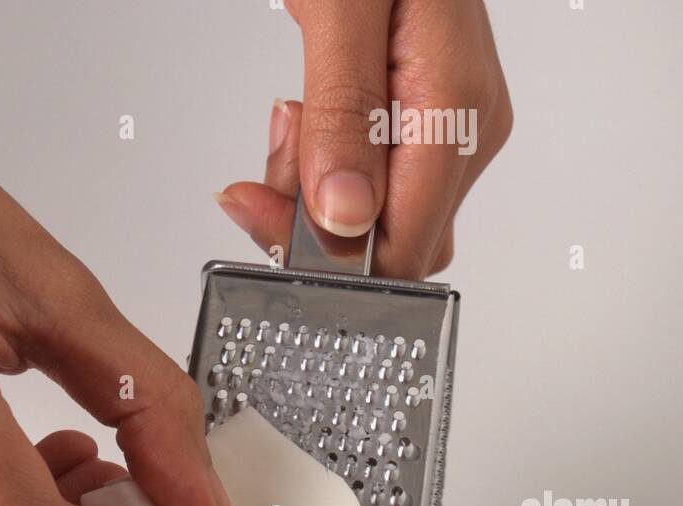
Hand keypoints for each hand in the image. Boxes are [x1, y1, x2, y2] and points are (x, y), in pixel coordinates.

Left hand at [216, 0, 512, 279]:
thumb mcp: (342, 8)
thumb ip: (343, 113)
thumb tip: (345, 214)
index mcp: (457, 109)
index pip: (404, 247)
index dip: (330, 258)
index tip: (262, 214)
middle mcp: (465, 129)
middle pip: (390, 243)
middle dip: (313, 230)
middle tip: (262, 172)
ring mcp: (447, 125)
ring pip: (376, 219)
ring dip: (309, 195)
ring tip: (285, 122)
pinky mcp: (421, 117)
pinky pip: (371, 182)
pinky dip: (321, 168)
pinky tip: (303, 120)